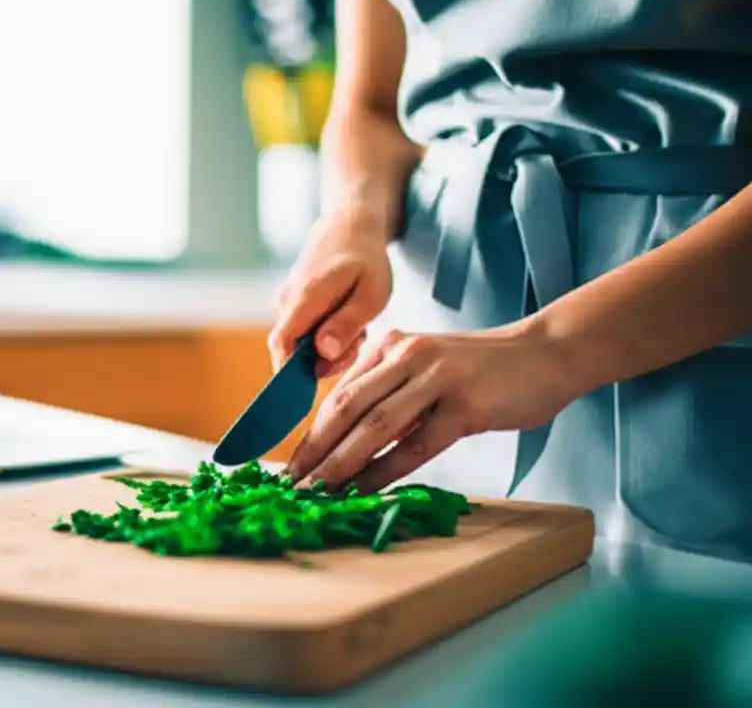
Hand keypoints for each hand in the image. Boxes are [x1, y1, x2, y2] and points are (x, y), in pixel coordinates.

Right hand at [269, 209, 393, 377]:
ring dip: (328, 348)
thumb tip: (323, 353)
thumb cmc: (366, 260)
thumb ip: (347, 323)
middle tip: (357, 344)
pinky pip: (302, 333)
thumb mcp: (372, 292)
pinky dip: (324, 337)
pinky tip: (346, 322)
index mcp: (305, 297)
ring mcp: (286, 303)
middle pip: (292, 350)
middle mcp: (287, 301)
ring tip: (356, 327)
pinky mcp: (291, 306)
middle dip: (323, 361)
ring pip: (300, 343)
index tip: (301, 396)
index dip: (286, 374)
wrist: (349, 227)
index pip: (282, 343)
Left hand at [285, 321, 581, 492]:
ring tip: (319, 492)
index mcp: (391, 345)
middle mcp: (408, 355)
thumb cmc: (482, 370)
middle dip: (316, 451)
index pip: (339, 394)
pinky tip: (367, 490)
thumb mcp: (426, 368)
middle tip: (292, 485)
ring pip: (376, 426)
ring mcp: (437, 378)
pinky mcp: (466, 405)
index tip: (293, 466)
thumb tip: (346, 441)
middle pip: (347, 408)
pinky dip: (386, 471)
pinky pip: (416, 445)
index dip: (313, 433)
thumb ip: (389, 394)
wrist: (545, 354)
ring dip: (342, 463)